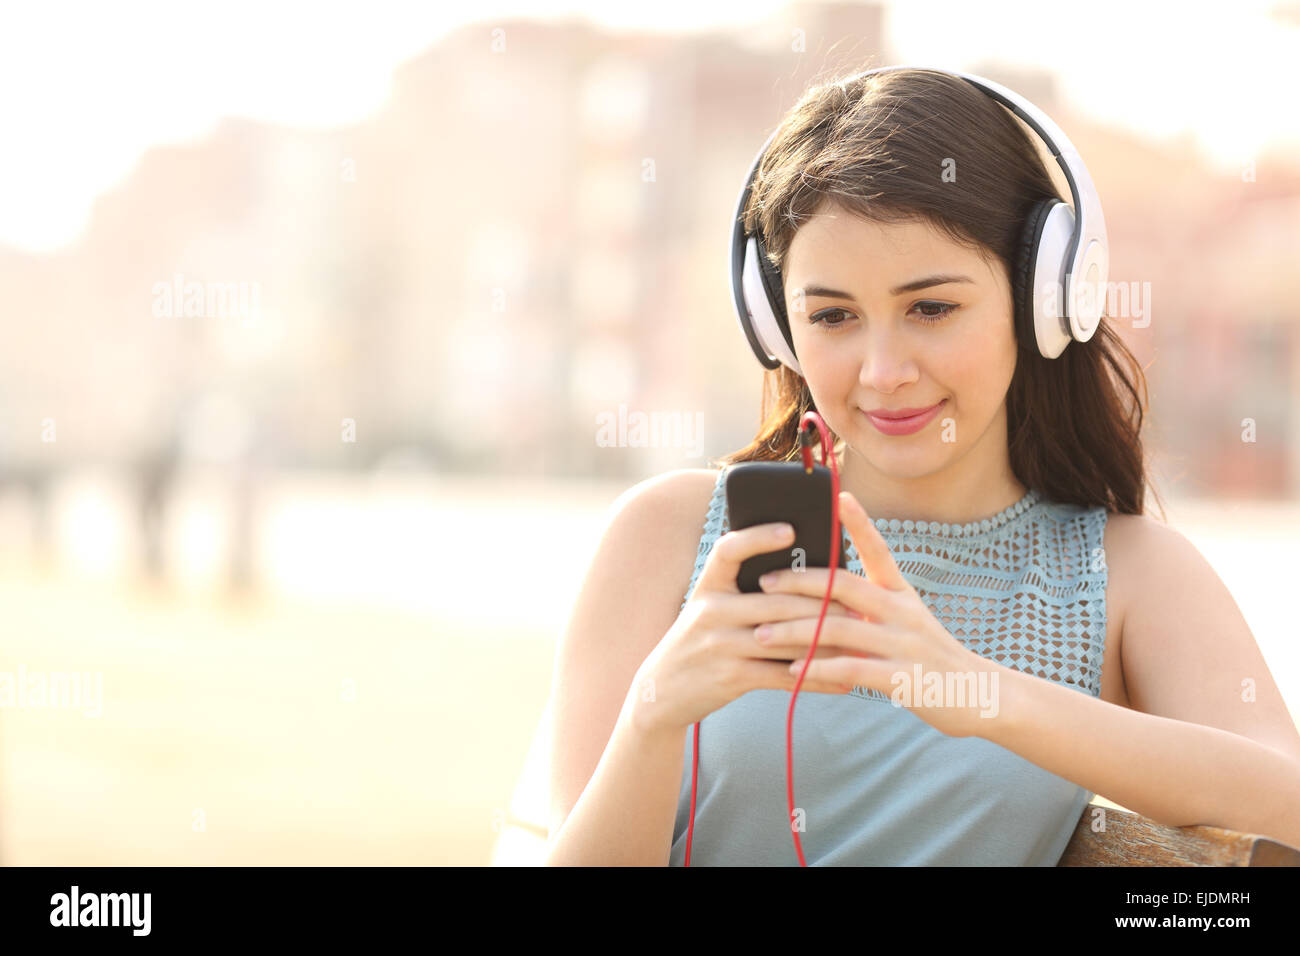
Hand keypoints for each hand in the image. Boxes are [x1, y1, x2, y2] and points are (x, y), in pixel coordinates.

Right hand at [628, 518, 872, 737]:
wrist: (662, 690)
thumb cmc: (700, 640)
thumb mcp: (709, 607)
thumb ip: (743, 589)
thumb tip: (806, 576)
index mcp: (708, 585)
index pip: (728, 551)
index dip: (758, 537)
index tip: (790, 529)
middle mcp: (712, 611)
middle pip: (776, 600)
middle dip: (822, 603)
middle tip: (859, 603)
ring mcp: (721, 645)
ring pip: (786, 638)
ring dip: (827, 641)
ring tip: (860, 639)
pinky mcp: (731, 677)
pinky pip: (783, 675)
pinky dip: (817, 677)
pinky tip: (842, 679)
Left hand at [753, 490, 1001, 737]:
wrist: (981, 695)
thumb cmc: (929, 657)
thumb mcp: (906, 621)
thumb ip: (871, 607)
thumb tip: (826, 592)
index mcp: (901, 593)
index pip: (878, 549)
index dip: (859, 523)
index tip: (839, 495)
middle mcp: (902, 612)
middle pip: (845, 587)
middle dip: (800, 582)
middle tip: (764, 581)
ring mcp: (903, 644)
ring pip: (839, 630)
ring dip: (795, 631)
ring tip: (762, 635)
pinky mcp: (901, 678)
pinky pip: (851, 669)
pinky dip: (818, 669)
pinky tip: (792, 671)